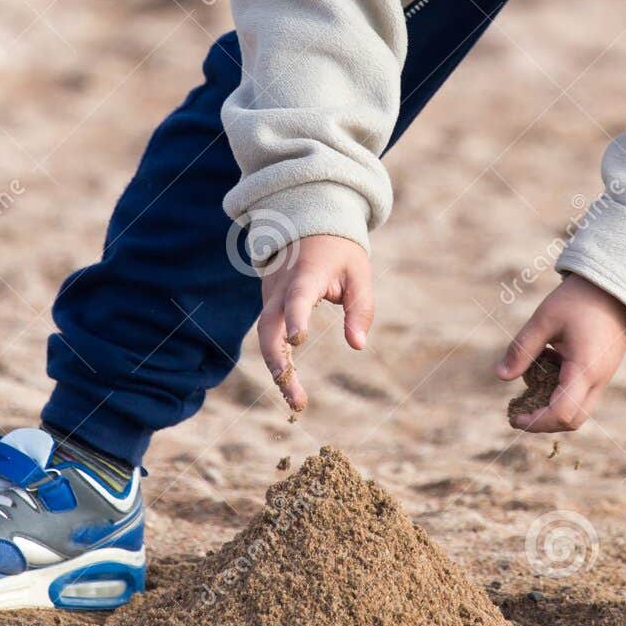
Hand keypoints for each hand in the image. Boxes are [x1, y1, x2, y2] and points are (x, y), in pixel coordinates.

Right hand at [258, 234, 373, 412]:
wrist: (304, 224)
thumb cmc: (338, 251)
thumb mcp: (359, 273)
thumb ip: (360, 308)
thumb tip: (358, 345)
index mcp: (306, 275)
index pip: (298, 297)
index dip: (296, 317)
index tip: (298, 340)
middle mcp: (281, 289)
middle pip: (270, 327)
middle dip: (279, 363)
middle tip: (296, 397)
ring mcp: (270, 297)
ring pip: (265, 336)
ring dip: (277, 369)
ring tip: (296, 401)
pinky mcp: (270, 306)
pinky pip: (269, 335)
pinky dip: (277, 359)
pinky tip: (290, 383)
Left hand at [496, 274, 625, 431]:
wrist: (616, 284)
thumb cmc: (579, 299)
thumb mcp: (544, 320)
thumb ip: (522, 350)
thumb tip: (501, 376)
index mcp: (585, 370)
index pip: (561, 414)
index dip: (535, 421)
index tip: (513, 416)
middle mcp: (598, 379)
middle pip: (572, 420)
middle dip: (543, 421)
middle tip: (518, 410)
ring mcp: (603, 376)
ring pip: (577, 407)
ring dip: (551, 402)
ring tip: (531, 375)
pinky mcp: (602, 369)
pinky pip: (581, 391)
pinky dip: (560, 387)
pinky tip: (547, 360)